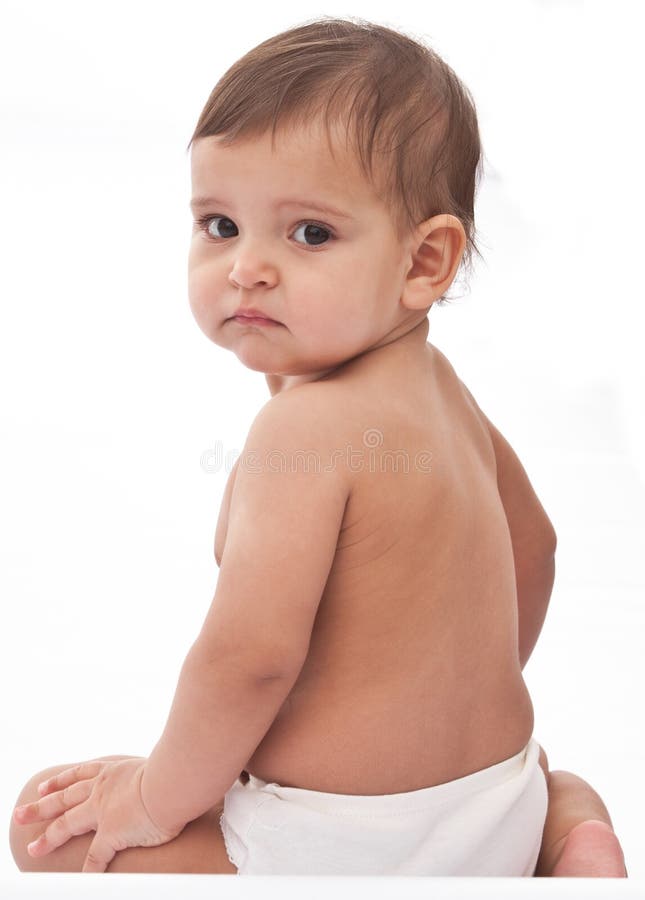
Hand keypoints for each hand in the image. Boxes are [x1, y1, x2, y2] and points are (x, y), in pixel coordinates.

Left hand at [12, 757, 182, 871]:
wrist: (174, 780)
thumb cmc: (174, 770)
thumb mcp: (156, 766)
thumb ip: (151, 775)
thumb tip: (165, 777)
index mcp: (113, 771)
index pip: (80, 774)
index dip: (61, 781)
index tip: (44, 786)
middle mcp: (102, 789)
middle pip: (63, 798)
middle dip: (40, 806)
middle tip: (19, 813)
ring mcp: (103, 811)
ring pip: (67, 824)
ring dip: (49, 837)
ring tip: (33, 848)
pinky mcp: (112, 834)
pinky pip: (95, 857)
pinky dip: (88, 870)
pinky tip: (80, 880)